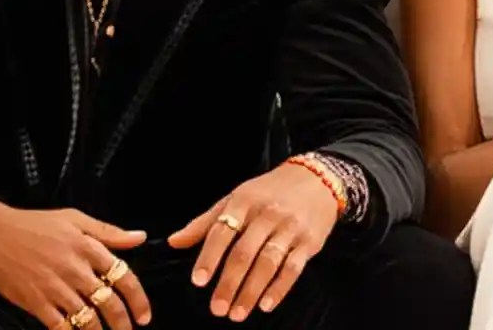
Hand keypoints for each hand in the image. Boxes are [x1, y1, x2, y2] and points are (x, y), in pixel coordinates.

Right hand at [0, 200, 151, 328]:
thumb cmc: (34, 224)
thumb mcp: (75, 219)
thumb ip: (109, 231)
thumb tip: (139, 237)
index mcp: (87, 247)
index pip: (123, 276)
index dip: (138, 299)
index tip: (144, 315)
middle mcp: (74, 269)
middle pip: (109, 303)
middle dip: (123, 322)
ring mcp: (54, 288)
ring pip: (87, 319)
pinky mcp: (35, 302)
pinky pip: (60, 326)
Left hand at [166, 162, 339, 322]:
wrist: (317, 179)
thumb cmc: (270, 191)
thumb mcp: (236, 197)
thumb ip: (206, 222)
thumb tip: (174, 242)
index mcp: (244, 201)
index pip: (222, 231)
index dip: (209, 257)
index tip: (198, 281)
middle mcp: (267, 214)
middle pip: (245, 253)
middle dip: (229, 283)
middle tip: (217, 308)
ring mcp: (289, 228)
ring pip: (268, 263)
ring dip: (252, 291)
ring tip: (237, 313)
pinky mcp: (309, 242)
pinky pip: (293, 268)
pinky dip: (279, 289)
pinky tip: (266, 305)